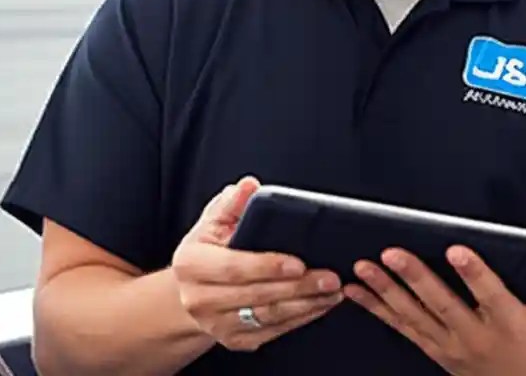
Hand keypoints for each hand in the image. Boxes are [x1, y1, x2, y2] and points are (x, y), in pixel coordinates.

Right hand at [171, 176, 343, 351]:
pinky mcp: (235, 340)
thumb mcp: (214, 220)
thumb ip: (233, 203)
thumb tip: (249, 185)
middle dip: (299, 287)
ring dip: (306, 304)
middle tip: (330, 277)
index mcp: (191, 264)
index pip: (234, 267)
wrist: (194, 289)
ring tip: (333, 290)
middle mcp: (199, 299)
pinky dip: (302, 318)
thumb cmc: (210, 249)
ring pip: (269, 316)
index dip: (268, 266)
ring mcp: (216, 324)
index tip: (299, 262)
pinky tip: (322, 304)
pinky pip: (274, 330)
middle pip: (256, 295)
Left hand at [345, 245, 525, 375]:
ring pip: (413, 315)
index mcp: (508, 323)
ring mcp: (450, 345)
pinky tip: (356, 290)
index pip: (489, 294)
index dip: (473, 272)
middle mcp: (475, 335)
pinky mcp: (433, 349)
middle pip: (441, 303)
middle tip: (392, 253)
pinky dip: (376, 308)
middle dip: (414, 277)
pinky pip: (401, 328)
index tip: (456, 249)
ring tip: (364, 267)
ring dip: (385, 290)